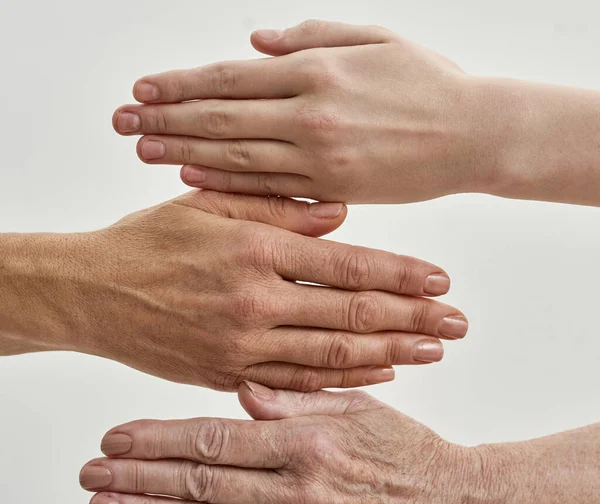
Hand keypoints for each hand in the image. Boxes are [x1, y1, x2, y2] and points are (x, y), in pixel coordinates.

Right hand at [5, 190, 466, 389]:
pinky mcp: (228, 375)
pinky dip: (342, 380)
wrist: (91, 293)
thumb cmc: (148, 241)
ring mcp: (242, 345)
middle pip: (352, 314)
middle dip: (412, 318)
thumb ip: (277, 209)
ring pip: (333, 355)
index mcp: (254, 250)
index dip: (399, 274)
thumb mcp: (208, 206)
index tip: (441, 280)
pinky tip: (380, 374)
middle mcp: (254, 301)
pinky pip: (297, 383)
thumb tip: (342, 215)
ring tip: (433, 350)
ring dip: (390, 352)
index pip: (347, 265)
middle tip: (458, 324)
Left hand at [80, 385, 501, 503]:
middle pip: (198, 483)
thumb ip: (296, 398)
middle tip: (91, 473)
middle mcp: (297, 493)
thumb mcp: (359, 408)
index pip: (215, 440)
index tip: (118, 437)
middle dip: (137, 476)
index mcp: (307, 444)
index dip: (160, 439)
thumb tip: (242, 390)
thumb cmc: (406, 452)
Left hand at [113, 20, 485, 203]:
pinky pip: (268, 186)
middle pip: (221, 117)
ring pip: (236, 154)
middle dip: (166, 119)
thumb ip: (311, 37)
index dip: (181, 85)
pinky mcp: (331, 188)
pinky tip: (192, 177)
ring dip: (184, 150)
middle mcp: (310, 113)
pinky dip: (227, 181)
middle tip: (121, 124)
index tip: (142, 91)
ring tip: (144, 150)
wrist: (474, 136)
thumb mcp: (374, 39)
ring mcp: (318, 156)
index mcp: (317, 71)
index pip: (230, 78)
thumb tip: (256, 38)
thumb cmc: (427, 84)